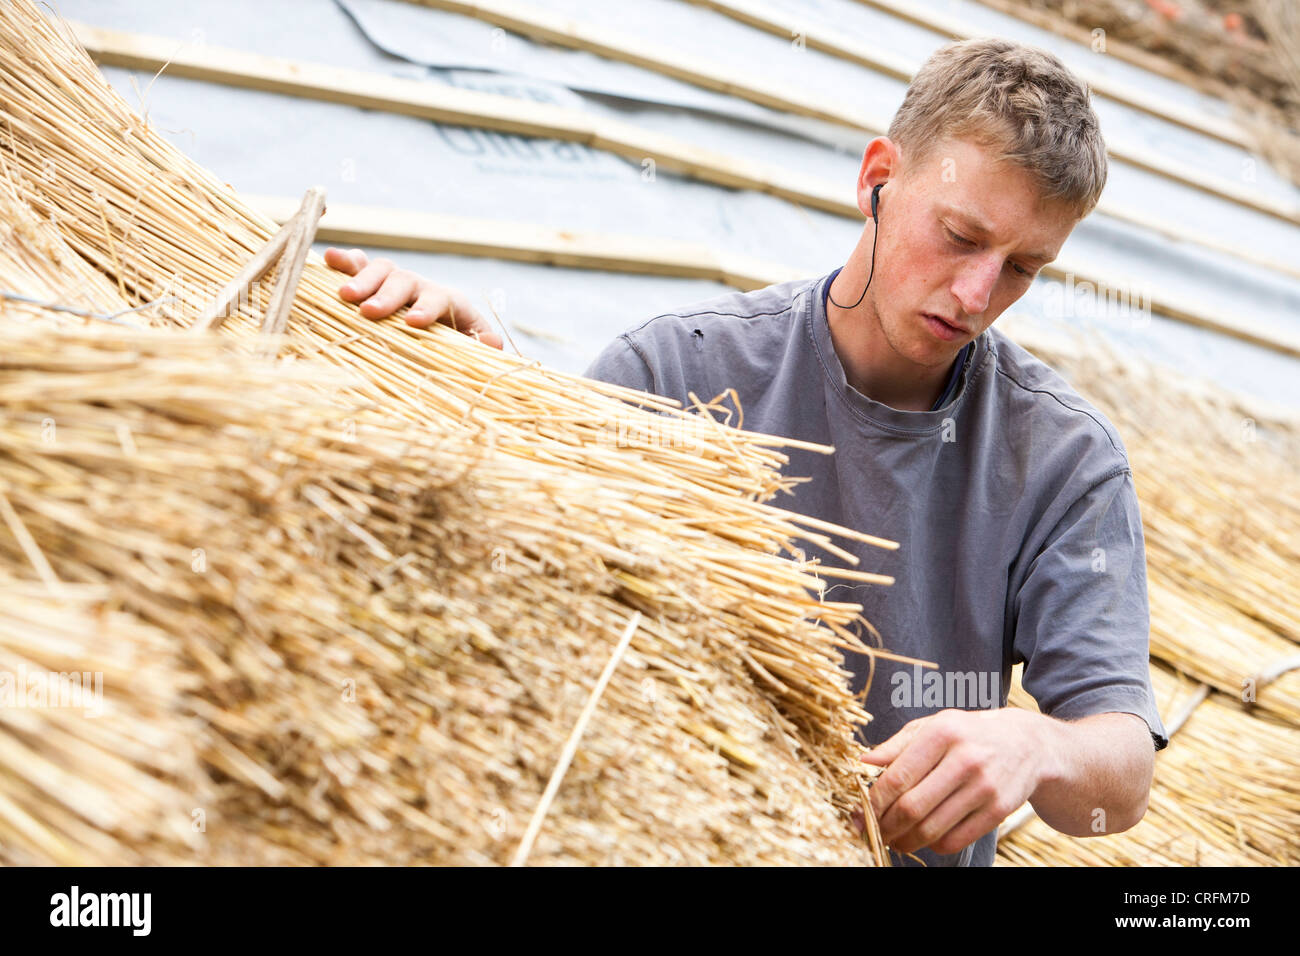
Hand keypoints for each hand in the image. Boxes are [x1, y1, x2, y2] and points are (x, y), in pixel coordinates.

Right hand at [323, 247, 502, 348]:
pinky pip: (359, 265)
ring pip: (381, 271)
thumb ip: (481, 343)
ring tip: (344, 296)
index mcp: (447, 301)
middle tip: (370, 311)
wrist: (437, 330)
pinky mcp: (372, 282)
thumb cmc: (454, 342)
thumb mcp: (471, 344)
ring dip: (362, 280)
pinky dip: (345, 261)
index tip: (413, 323)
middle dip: (387, 296)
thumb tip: (493, 344)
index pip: (440, 298)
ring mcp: (395, 281)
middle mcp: (420, 286)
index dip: (428, 308)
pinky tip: (328, 258)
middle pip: (405, 282)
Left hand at [861, 708, 1051, 856]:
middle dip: (886, 826)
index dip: (874, 801)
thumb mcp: (934, 725)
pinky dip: (935, 846)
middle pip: (912, 807)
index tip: (859, 813)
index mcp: (942, 733)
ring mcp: (985, 786)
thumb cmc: (968, 734)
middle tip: (875, 832)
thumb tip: (863, 762)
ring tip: (895, 840)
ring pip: (933, 828)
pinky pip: (957, 839)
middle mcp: (964, 759)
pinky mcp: (999, 809)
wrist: (1027, 744)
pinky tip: (925, 840)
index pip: (897, 776)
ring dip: (906, 841)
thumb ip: (897, 744)